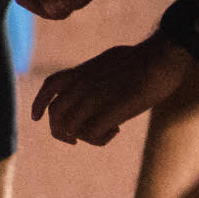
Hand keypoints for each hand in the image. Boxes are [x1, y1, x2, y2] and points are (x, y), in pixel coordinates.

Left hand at [32, 40, 188, 146]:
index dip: (39, 104)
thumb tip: (99, 81)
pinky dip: (99, 139)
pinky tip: (115, 131)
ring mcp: (95, 97)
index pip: (50, 86)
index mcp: (83, 71)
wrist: (161, 57)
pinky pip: (90, 133)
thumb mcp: (109, 60)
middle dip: (61, 132)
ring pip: (70, 127)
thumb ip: (97, 73)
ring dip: (83, 137)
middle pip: (56, 114)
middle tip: (74, 141)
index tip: (37, 118)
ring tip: (104, 133)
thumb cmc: (144, 58)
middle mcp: (83, 84)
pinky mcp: (110, 110)